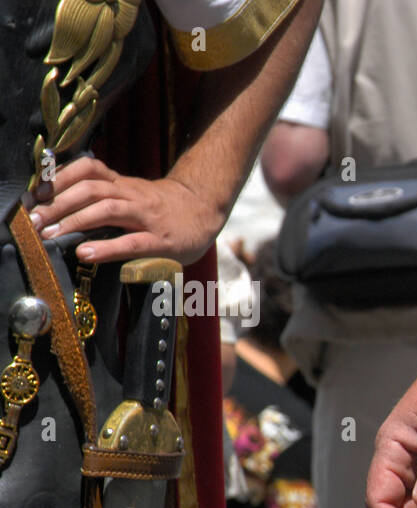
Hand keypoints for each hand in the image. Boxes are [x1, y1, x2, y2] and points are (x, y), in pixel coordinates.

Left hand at [28, 156, 224, 265]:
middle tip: (36, 221)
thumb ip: (106, 195)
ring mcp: (148, 217)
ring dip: (75, 221)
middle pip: (91, 189)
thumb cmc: (164, 208)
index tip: (37, 195)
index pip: (88, 170)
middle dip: (58, 204)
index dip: (60, 178)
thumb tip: (63, 205)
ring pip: (107, 209)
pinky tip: (87, 253)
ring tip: (53, 236)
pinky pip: (132, 242)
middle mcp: (133, 196)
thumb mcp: (133, 193)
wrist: (205, 210)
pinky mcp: (162, 241)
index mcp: (123, 185)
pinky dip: (106, 248)